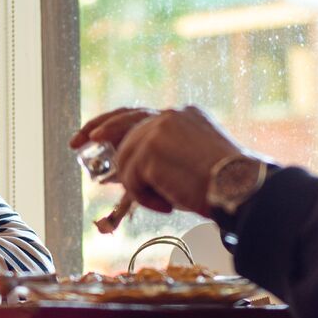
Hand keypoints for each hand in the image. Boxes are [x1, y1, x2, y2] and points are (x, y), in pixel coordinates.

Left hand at [78, 105, 246, 217]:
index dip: (111, 122)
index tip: (91, 132)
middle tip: (74, 143)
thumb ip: (163, 157)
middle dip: (95, 133)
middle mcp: (169, 116)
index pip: (139, 113)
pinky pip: (132, 181)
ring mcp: (158, 130)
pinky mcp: (150, 150)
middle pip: (122, 123)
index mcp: (183, 115)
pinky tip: (168, 204)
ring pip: (126, 161)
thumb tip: (125, 171)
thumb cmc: (227, 186)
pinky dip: (146, 199)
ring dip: (140, 187)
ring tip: (165, 200)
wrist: (242, 189)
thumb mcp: (194, 162)